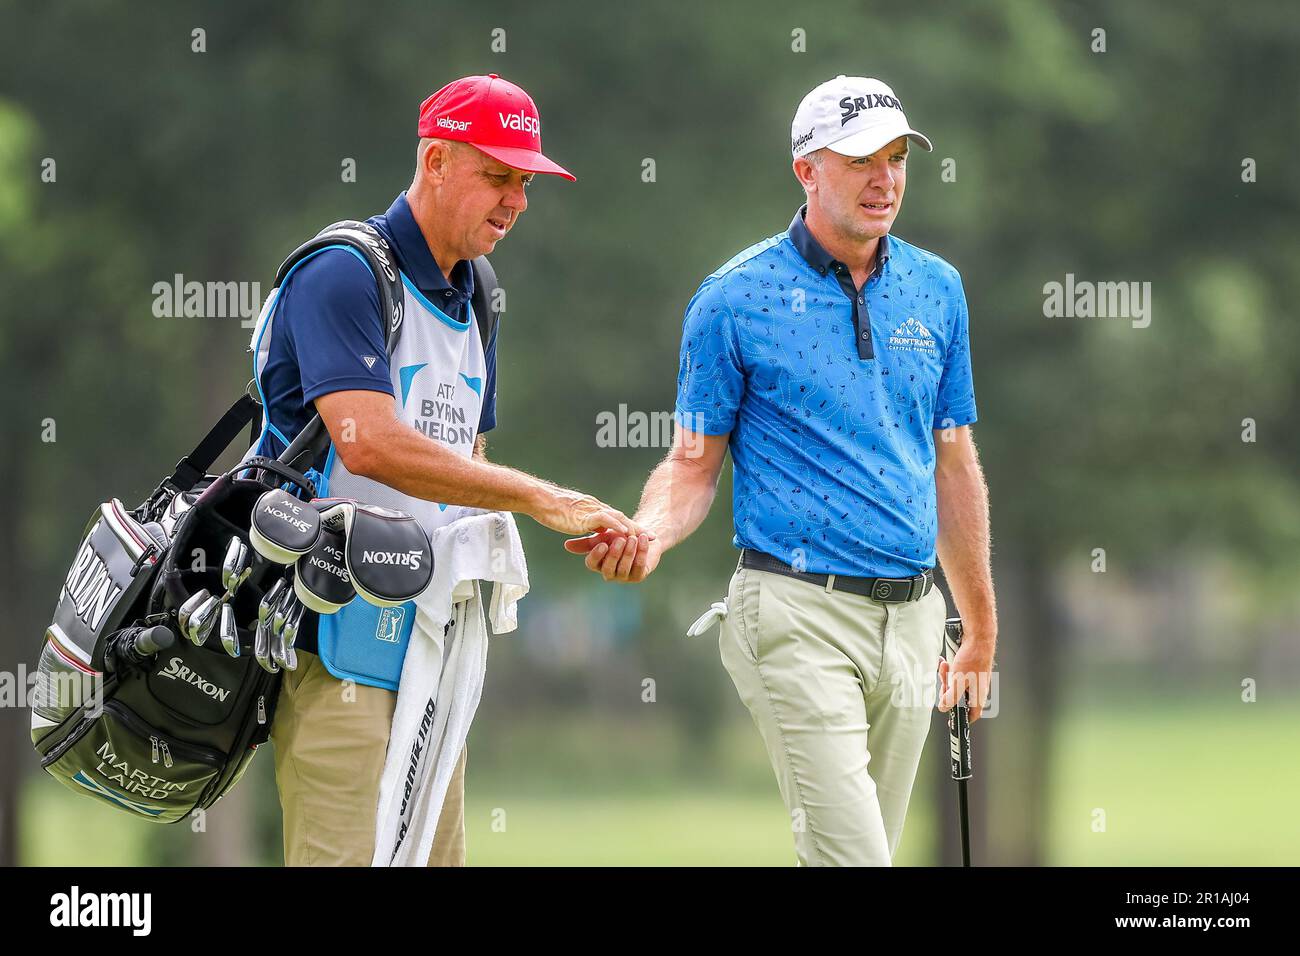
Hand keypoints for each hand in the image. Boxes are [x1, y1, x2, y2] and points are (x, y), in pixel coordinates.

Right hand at [527, 485, 641, 537]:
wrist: (541, 500)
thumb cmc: (552, 509)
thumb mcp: (574, 517)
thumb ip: (587, 522)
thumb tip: (598, 531)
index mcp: (593, 509)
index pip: (616, 517)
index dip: (630, 526)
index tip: (643, 534)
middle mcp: (595, 508)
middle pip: (622, 517)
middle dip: (637, 528)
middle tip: (652, 537)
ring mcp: (591, 511)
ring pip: (617, 517)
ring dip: (632, 527)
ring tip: (645, 537)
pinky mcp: (584, 516)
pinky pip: (604, 520)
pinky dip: (616, 526)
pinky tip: (626, 532)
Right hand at [564, 528, 661, 582]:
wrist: (640, 536)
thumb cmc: (618, 537)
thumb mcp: (602, 538)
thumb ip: (586, 542)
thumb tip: (566, 545)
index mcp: (598, 564)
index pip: (592, 564)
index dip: (597, 555)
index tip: (603, 544)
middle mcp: (609, 573)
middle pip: (609, 567)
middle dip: (615, 553)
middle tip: (620, 539)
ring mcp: (624, 577)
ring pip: (625, 567)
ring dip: (629, 551)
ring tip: (633, 537)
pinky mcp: (638, 576)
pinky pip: (639, 565)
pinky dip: (641, 551)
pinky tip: (642, 538)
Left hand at [937, 635, 994, 721]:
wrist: (979, 637)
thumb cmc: (972, 659)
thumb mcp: (957, 681)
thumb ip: (951, 697)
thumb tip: (944, 708)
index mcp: (978, 695)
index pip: (973, 715)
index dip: (963, 719)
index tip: (951, 719)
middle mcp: (978, 688)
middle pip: (960, 698)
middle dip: (948, 690)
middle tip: (943, 683)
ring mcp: (975, 678)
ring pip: (957, 684)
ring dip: (947, 677)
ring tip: (944, 666)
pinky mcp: (971, 669)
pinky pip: (958, 674)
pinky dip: (950, 669)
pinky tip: (945, 661)